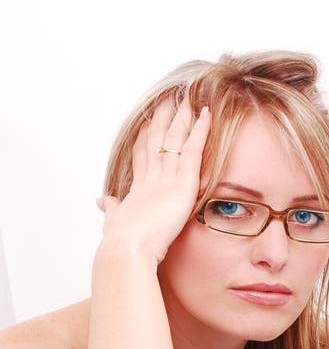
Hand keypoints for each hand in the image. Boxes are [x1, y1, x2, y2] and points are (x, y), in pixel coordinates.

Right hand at [96, 94, 210, 263]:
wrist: (126, 249)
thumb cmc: (120, 242)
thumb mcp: (115, 221)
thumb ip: (113, 208)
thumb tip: (103, 200)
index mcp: (138, 188)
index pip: (143, 156)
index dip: (146, 138)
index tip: (148, 122)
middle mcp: (150, 177)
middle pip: (157, 140)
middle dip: (163, 119)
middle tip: (169, 99)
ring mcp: (165, 178)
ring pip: (175, 139)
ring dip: (182, 118)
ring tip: (188, 99)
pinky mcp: (182, 183)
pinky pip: (193, 150)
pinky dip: (200, 131)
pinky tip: (205, 114)